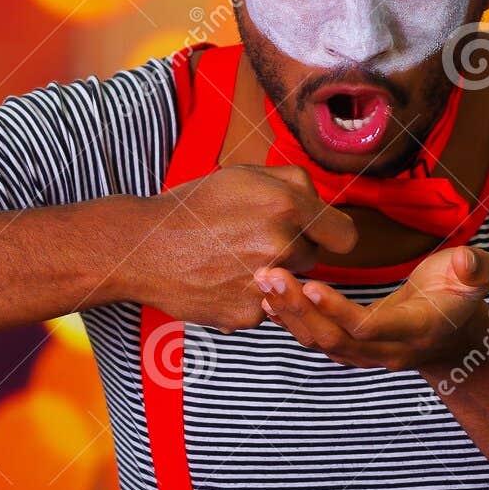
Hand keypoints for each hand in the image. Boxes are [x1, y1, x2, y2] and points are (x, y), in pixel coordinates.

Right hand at [132, 165, 357, 331]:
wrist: (143, 248)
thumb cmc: (193, 207)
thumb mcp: (243, 175)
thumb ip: (293, 182)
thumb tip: (323, 201)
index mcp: (287, 206)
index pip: (345, 236)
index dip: (332, 235)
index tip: (321, 236)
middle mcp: (282, 245)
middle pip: (314, 259)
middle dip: (293, 250)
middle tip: (252, 240)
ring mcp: (266, 284)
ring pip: (292, 285)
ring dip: (275, 276)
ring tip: (234, 259)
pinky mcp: (248, 314)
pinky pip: (266, 308)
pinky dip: (249, 298)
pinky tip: (221, 282)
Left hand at [255, 245, 488, 371]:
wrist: (454, 334)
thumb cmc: (462, 295)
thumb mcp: (478, 277)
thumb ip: (475, 268)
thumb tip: (467, 263)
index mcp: (414, 330)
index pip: (368, 328)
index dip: (338, 310)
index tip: (310, 284)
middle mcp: (386, 350)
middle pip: (333, 339)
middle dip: (299, 310)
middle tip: (270, 276)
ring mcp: (366, 354)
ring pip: (319, 343)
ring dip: (288, 314)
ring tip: (263, 282)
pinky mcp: (350, 347)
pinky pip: (316, 339)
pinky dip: (291, 320)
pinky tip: (269, 298)